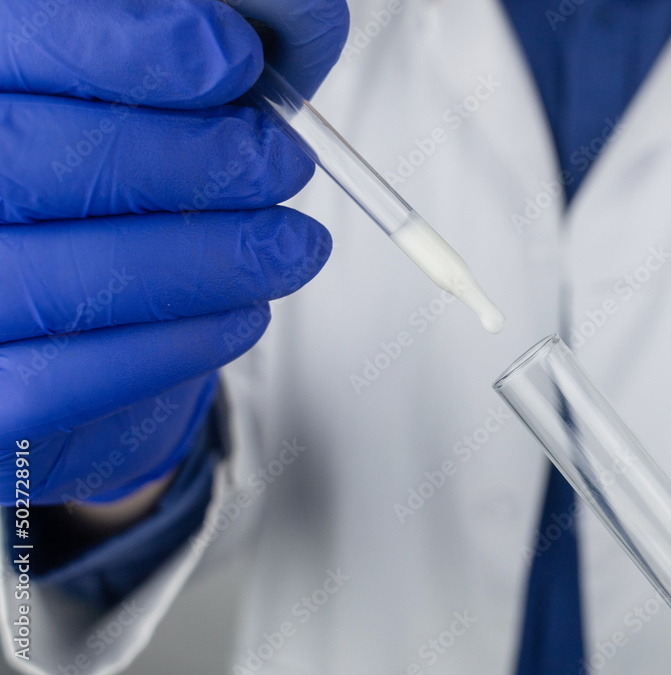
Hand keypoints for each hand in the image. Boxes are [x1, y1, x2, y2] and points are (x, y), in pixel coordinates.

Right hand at [0, 0, 347, 505]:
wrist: (91, 326)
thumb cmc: (129, 193)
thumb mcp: (179, 101)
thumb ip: (229, 42)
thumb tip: (305, 9)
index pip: (18, 37)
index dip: (129, 47)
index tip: (236, 60)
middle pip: (30, 156)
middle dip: (188, 160)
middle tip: (284, 164)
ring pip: (58, 276)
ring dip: (204, 261)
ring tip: (291, 247)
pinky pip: (65, 377)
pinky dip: (173, 346)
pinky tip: (242, 315)